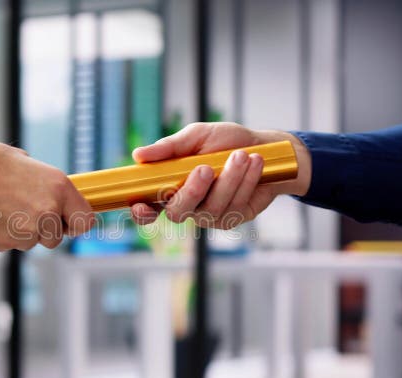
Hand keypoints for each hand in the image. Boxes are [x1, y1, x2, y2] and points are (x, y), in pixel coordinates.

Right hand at [0, 135, 94, 250]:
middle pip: (55, 238)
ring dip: (19, 231)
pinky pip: (7, 245)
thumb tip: (55, 199)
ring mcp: (25, 232)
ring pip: (29, 242)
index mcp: (59, 188)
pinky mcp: (3, 244)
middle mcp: (47, 212)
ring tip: (0, 207)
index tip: (65, 222)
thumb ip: (47, 186)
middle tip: (21, 209)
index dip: (74, 223)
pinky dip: (0, 234)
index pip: (85, 222)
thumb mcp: (28, 164)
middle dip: (42, 229)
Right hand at [130, 122, 310, 228]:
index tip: (141, 205)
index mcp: (169, 186)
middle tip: (205, 167)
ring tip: (241, 154)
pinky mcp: (233, 218)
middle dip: (192, 191)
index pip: (147, 208)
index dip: (141, 212)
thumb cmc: (224, 142)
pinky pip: (235, 206)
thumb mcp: (196, 136)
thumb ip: (169, 147)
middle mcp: (187, 205)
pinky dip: (246, 182)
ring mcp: (210, 215)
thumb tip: (138, 154)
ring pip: (212, 208)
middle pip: (178, 213)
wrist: (264, 148)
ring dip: (228, 179)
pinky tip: (254, 163)